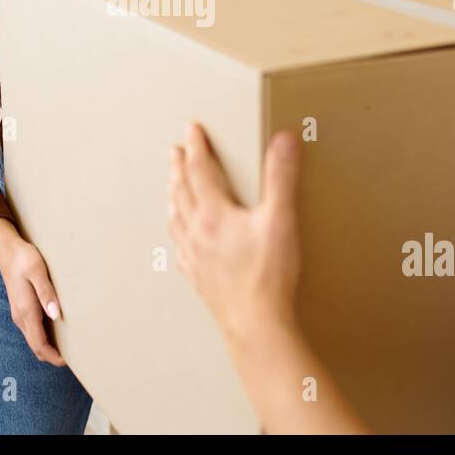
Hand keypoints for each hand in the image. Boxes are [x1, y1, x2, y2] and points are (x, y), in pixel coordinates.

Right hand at [0, 220, 66, 366]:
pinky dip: (44, 338)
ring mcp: (19, 314)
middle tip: (74, 358)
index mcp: (26, 312)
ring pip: (34, 340)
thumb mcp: (38, 272)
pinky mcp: (21, 308)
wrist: (7, 249)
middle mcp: (20, 317)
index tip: (70, 362)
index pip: (39, 345)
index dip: (54, 357)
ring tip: (69, 347)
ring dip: (48, 347)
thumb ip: (47, 293)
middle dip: (52, 356)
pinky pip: (32, 331)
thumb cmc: (24, 258)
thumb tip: (56, 315)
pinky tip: (57, 331)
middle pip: (36, 347)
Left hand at [167, 122, 303, 347]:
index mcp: (214, 214)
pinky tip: (180, 236)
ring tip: (172, 186)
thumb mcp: (280, 220)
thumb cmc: (268, 276)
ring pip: (176, 218)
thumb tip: (283, 140)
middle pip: (182, 191)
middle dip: (179, 168)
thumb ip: (281, 177)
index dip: (197, 146)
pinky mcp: (198, 277)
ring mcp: (194, 256)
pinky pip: (179, 248)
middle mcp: (197, 232)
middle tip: (175, 152)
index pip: (200, 170)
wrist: (256, 325)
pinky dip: (176, 232)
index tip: (192, 129)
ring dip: (173, 195)